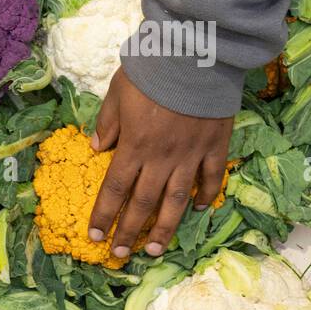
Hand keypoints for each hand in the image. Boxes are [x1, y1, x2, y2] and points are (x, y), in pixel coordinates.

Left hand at [88, 68, 232, 259]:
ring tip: (156, 249)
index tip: (96, 236)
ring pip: (176, 201)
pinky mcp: (214, 147)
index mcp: (134, 145)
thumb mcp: (117, 91)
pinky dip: (204, 195)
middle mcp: (161, 159)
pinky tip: (198, 209)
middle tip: (121, 255)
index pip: (114, 189)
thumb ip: (107, 122)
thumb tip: (97, 148)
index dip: (104, 215)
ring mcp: (190, 155)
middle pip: (143, 203)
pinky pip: (210, 178)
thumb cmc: (152, 70)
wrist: (195, 55)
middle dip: (130, 231)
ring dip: (165, 228)